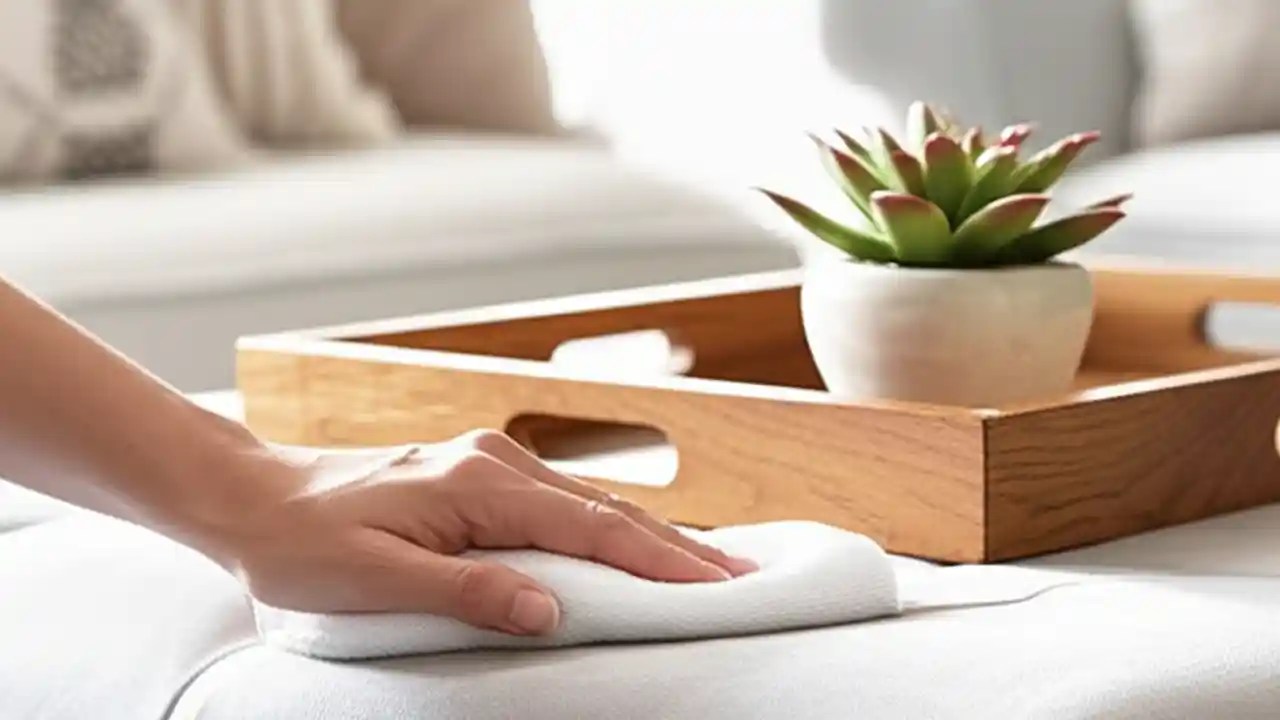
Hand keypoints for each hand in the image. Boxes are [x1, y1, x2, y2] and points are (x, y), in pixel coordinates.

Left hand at [209, 430, 756, 635]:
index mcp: (478, 484)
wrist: (256, 496)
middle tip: (746, 579)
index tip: (719, 586)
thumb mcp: (375, 578)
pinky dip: (611, 526)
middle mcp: (496, 463)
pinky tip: (634, 542)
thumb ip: (466, 592)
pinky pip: (564, 503)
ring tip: (712, 565)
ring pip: (591, 503)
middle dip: (678, 547)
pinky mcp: (481, 476)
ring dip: (651, 536)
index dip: (660, 561)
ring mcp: (491, 464)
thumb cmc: (305, 541)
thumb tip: (551, 612)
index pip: (591, 529)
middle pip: (607, 510)